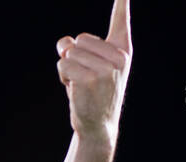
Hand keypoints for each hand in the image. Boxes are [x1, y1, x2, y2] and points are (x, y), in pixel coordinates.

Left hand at [55, 0, 132, 147]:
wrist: (98, 125)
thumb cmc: (93, 94)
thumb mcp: (91, 67)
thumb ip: (78, 49)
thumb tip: (64, 43)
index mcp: (122, 51)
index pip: (121, 20)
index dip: (122, 2)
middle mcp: (118, 57)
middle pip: (80, 40)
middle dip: (74, 57)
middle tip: (84, 78)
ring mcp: (105, 68)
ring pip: (69, 53)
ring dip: (67, 70)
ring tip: (80, 85)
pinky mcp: (90, 79)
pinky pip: (63, 65)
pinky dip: (63, 77)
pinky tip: (75, 90)